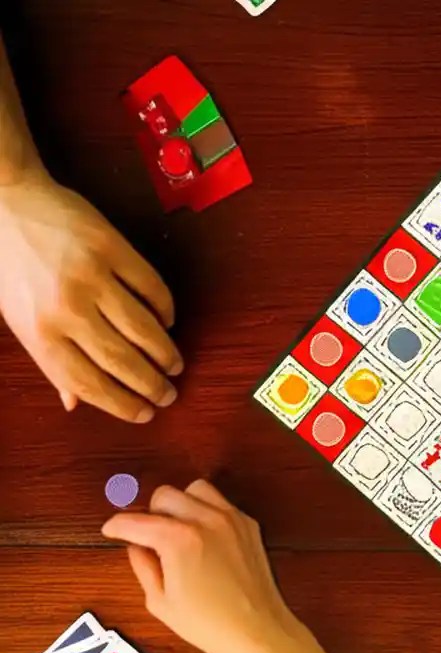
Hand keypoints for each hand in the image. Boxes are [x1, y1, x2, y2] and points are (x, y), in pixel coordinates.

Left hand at [0, 172, 180, 422]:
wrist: (4, 202)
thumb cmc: (8, 264)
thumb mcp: (18, 319)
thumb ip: (49, 360)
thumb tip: (75, 401)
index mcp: (38, 332)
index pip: (88, 383)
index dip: (122, 404)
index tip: (144, 413)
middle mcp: (66, 309)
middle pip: (122, 361)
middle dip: (152, 385)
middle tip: (169, 394)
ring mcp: (91, 277)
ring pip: (143, 329)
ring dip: (165, 354)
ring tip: (175, 366)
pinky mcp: (113, 249)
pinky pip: (152, 289)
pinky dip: (165, 311)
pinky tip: (167, 323)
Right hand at [102, 481, 300, 652]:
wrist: (256, 629)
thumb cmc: (208, 623)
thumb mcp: (160, 601)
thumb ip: (143, 566)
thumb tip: (135, 546)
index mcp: (179, 540)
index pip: (136, 521)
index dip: (117, 526)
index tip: (111, 530)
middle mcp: (206, 520)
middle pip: (165, 495)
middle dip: (149, 513)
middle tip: (146, 536)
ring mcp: (231, 518)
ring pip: (195, 489)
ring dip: (180, 504)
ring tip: (175, 530)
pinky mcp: (248, 524)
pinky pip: (220, 502)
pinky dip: (205, 510)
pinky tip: (201, 535)